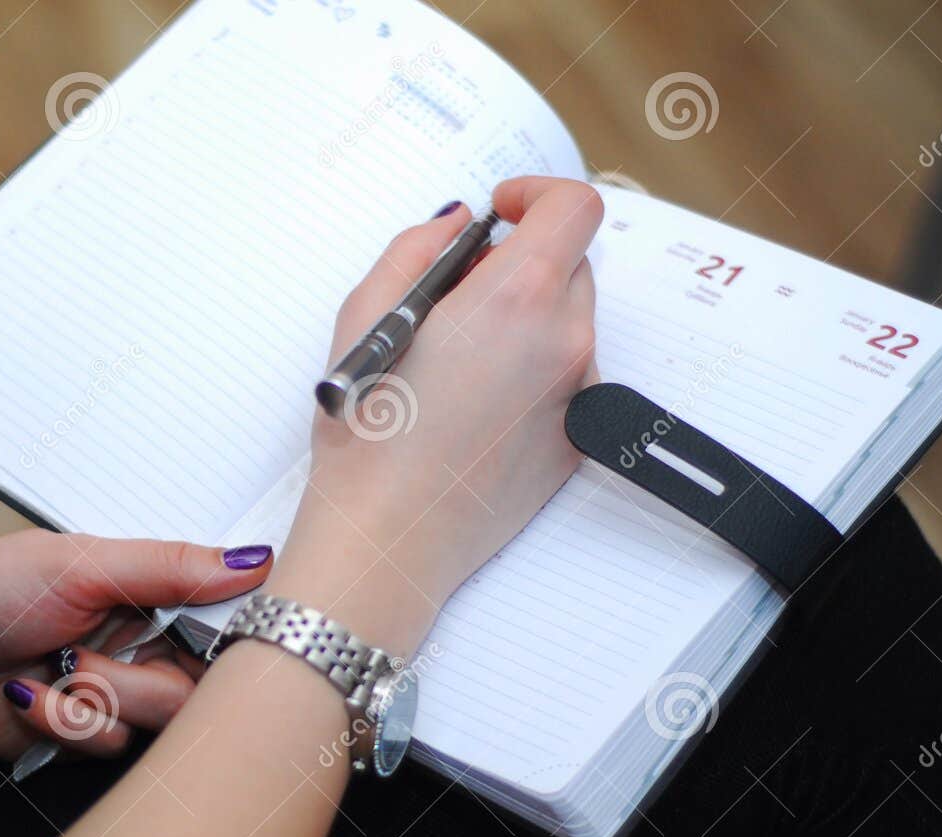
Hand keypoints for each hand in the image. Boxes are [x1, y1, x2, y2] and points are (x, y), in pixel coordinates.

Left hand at [0, 529, 272, 758]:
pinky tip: (24, 697)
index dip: (220, 645)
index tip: (194, 646)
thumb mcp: (82, 565)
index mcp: (146, 595)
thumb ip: (172, 566)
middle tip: (88, 658)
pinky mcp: (78, 735)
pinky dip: (60, 724)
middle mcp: (135, 646)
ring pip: (151, 724)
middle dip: (137, 680)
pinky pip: (104, 747)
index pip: (218, 627)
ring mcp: (108, 693)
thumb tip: (254, 559)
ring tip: (49, 671)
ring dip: (92, 700)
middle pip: (192, 689)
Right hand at [265, 177, 601, 654]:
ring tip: (457, 361)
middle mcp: (564, 341)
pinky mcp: (574, 442)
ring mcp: (575, 395)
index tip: (504, 211)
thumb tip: (458, 225)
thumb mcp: (366, 315)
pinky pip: (564, 380)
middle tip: (457, 295)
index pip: (575, 207)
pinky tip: (472, 407)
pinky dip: (529, 373)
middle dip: (522, 262)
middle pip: (572, 264)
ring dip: (526, 319)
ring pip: (568, 323)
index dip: (539, 194)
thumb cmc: (369, 436)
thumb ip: (417, 249)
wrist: (390, 538)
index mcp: (518, 298)